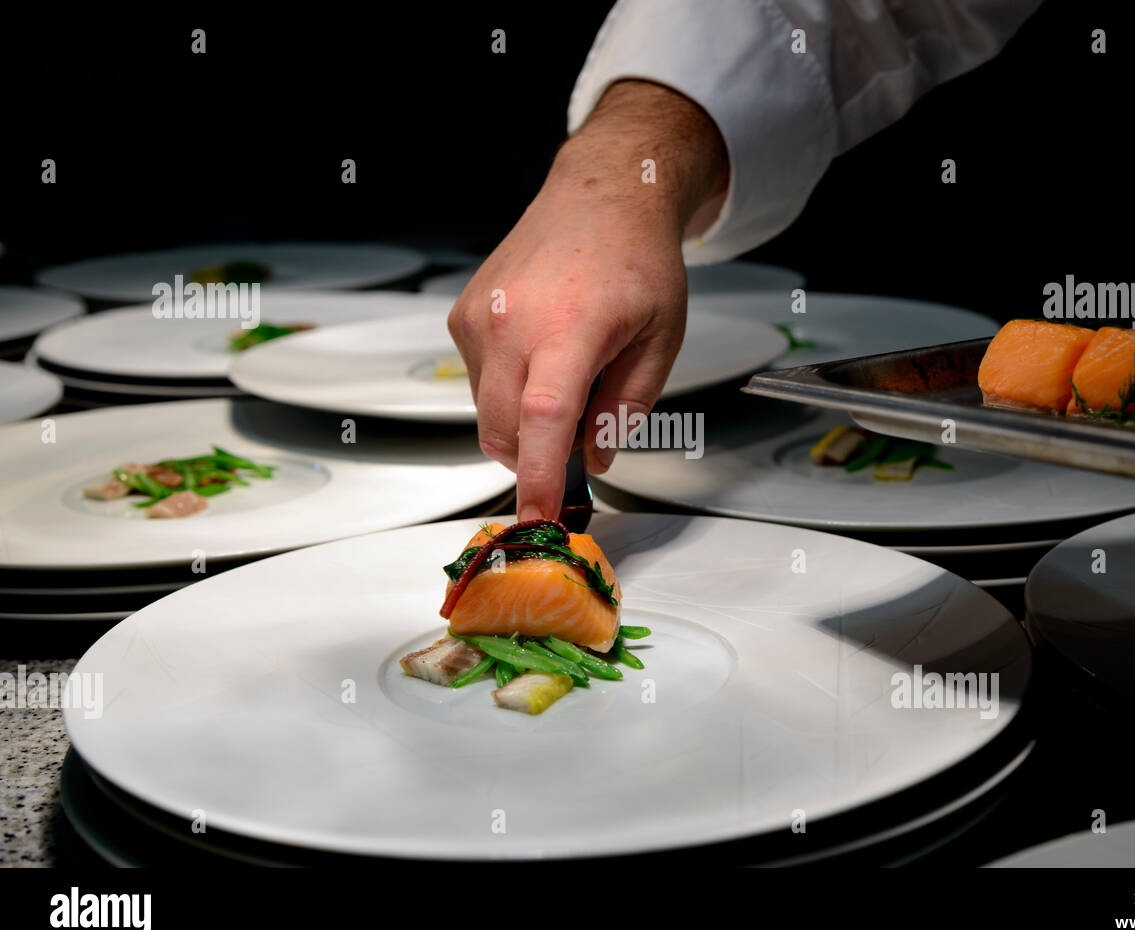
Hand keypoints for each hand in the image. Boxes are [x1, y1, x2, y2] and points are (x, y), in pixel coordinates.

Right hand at [448, 80, 727, 521]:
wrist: (602, 194)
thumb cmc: (638, 260)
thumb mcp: (660, 341)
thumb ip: (626, 409)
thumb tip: (593, 460)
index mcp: (569, 328)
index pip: (543, 419)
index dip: (538, 477)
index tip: (537, 518)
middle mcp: (512, 322)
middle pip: (505, 430)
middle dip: (538, 457)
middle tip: (583, 433)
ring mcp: (479, 318)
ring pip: (487, 413)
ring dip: (524, 423)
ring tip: (567, 378)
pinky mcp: (462, 316)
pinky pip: (478, 382)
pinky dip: (508, 390)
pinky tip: (540, 353)